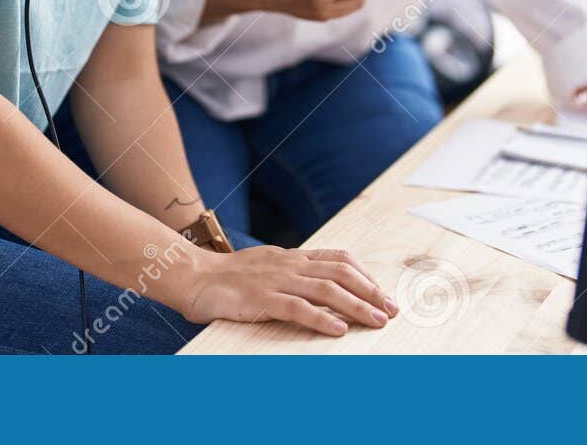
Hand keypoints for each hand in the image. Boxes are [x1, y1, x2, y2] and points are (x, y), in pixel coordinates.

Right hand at [173, 245, 398, 335]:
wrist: (194, 276)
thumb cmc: (230, 278)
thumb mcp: (268, 268)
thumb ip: (294, 274)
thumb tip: (322, 287)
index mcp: (293, 257)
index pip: (339, 258)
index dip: (365, 275)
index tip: (382, 293)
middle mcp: (290, 264)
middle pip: (341, 272)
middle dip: (371, 291)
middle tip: (392, 310)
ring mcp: (276, 280)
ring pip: (326, 289)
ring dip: (356, 306)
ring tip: (377, 321)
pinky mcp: (261, 298)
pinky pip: (297, 307)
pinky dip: (321, 318)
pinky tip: (338, 329)